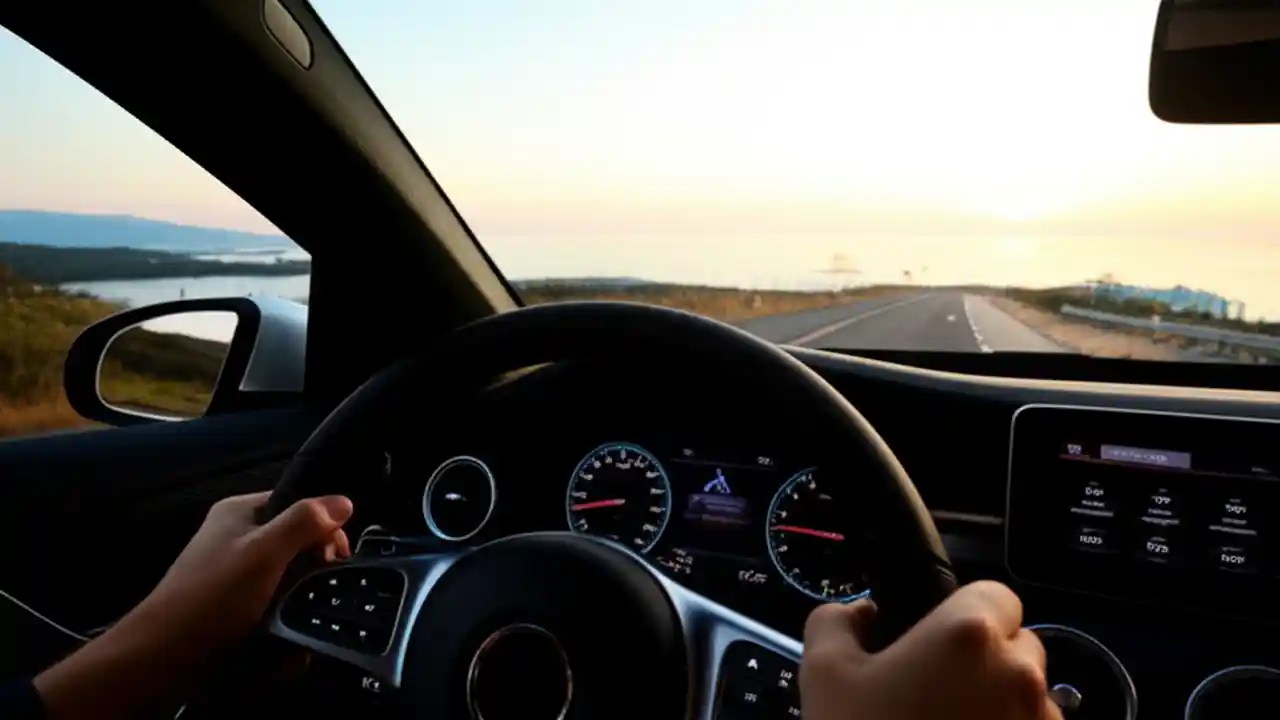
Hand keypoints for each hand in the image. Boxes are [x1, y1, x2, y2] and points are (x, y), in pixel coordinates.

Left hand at [35, 492, 353, 719]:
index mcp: (241, 513)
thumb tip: (344, 501)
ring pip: (289, 580)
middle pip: (298, 545)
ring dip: (300, 603)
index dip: (324, 529)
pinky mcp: (237, 606)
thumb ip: (304, 523)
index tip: (334, 560)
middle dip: (313, 572)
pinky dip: (285, 623)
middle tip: (317, 594)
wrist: (164, 655)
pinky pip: (274, 607)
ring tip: (301, 623)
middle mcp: (239, 538)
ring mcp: (237, 574)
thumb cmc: (214, 595)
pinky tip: (288, 644)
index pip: (300, 506)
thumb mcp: (263, 552)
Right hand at [800, 581, 1060, 719]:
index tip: (932, 639)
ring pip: (1029, 697)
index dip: (961, 611)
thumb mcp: (821, 674)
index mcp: (968, 635)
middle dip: (983, 661)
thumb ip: (836, 621)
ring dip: (998, 705)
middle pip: (1018, 646)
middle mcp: (1020, 676)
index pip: (994, 594)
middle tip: (932, 690)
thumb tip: (860, 614)